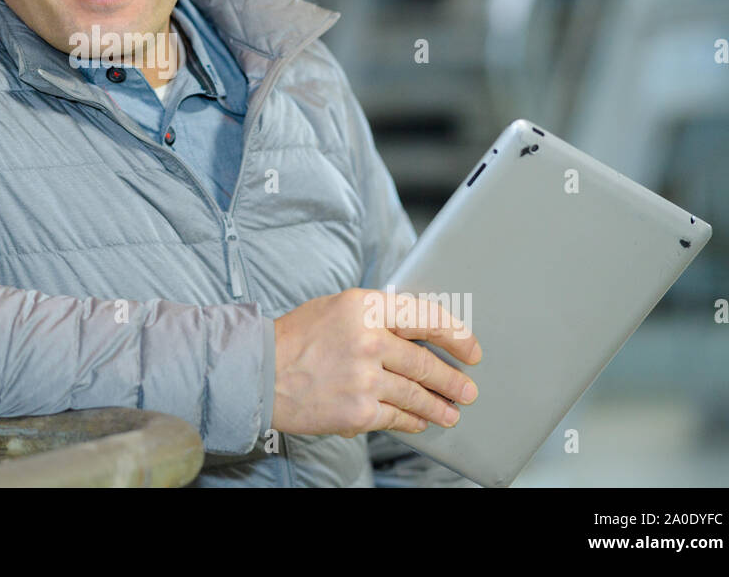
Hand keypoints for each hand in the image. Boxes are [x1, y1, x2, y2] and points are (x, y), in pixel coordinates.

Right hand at [271, 288, 481, 436]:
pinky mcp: (358, 410)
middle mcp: (368, 340)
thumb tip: (414, 331)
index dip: (455, 335)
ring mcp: (365, 378)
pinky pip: (397, 417)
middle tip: (467, 388)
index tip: (470, 348)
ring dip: (439, 405)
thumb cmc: (295, 338)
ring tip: (451, 411)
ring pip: (417, 394)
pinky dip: (412, 421)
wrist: (259, 371)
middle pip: (425, 362)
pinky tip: (419, 422)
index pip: (425, 318)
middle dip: (452, 379)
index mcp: (365, 307)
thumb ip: (373, 316)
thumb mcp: (335, 308)